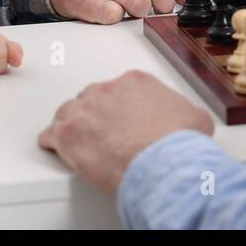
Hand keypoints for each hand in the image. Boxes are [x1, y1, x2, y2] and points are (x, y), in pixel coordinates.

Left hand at [38, 70, 214, 194]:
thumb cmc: (175, 142)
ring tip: (79, 141)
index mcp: (134, 82)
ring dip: (73, 127)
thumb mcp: (194, 117)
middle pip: (91, 98)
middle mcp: (106, 90)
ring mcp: (84, 111)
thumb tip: (188, 118)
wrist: (161, 162)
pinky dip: (54, 144)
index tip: (120, 119)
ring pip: (68, 113)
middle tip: (103, 134)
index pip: (117, 89)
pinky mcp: (67, 135)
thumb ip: (184, 111)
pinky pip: (50, 135)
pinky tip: (58, 149)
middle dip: (95, 115)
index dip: (118, 107)